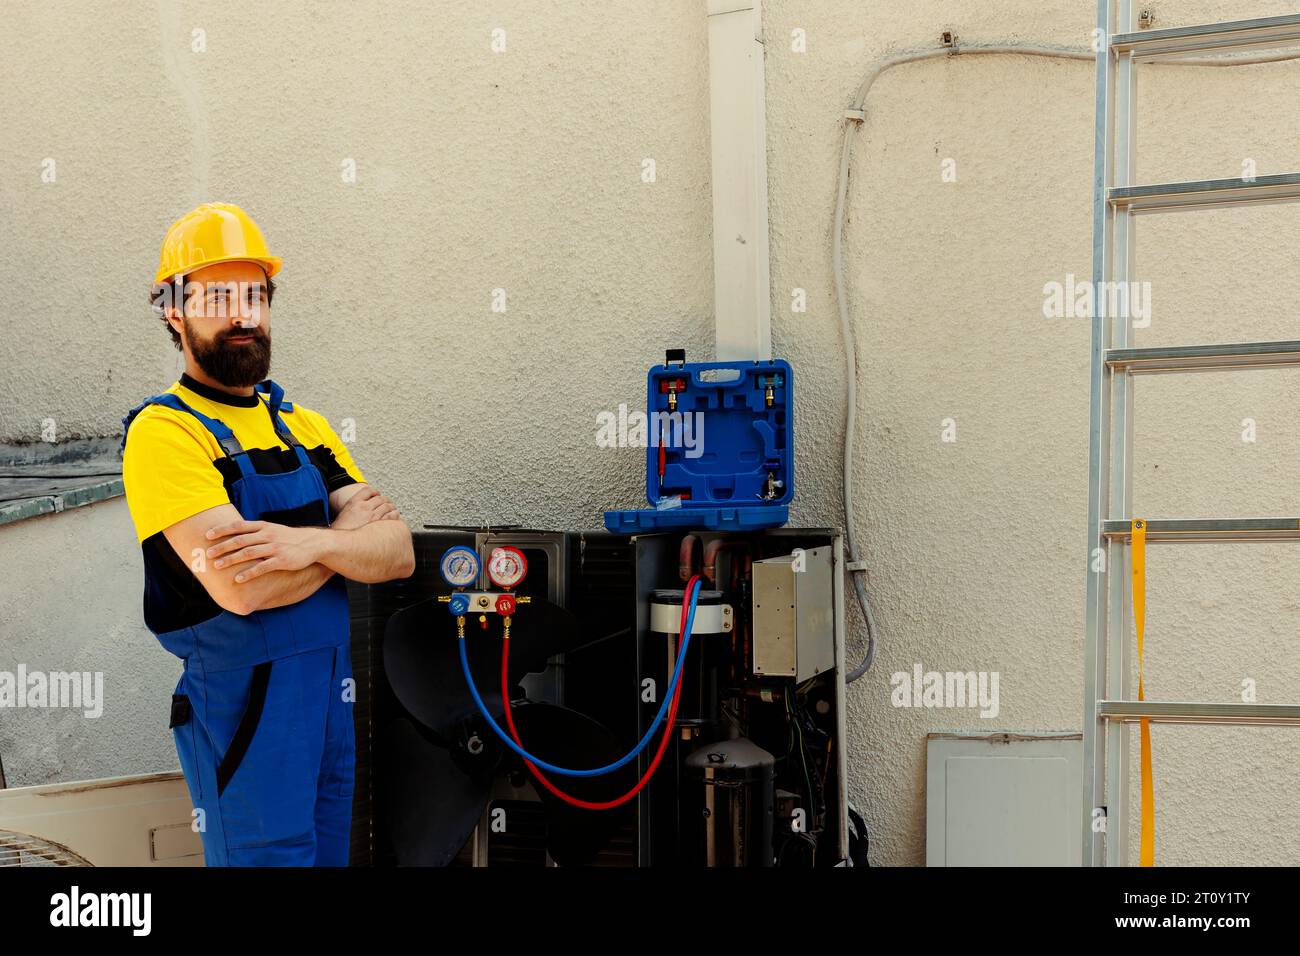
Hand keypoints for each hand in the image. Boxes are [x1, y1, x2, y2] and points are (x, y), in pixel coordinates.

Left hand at [204, 519, 323, 582]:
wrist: (313, 543)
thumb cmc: (288, 538)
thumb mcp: (272, 529)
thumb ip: (254, 531)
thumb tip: (234, 535)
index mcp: (263, 527)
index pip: (239, 526)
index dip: (222, 530)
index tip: (207, 535)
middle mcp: (267, 535)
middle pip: (240, 540)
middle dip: (223, 547)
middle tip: (208, 553)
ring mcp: (275, 548)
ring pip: (249, 553)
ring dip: (231, 559)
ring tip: (217, 566)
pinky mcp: (282, 560)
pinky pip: (262, 567)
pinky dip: (249, 573)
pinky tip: (238, 579)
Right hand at [332, 486, 399, 529]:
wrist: (340, 544)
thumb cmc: (340, 532)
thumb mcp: (342, 515)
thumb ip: (353, 508)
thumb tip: (360, 509)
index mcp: (354, 502)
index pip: (368, 490)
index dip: (374, 492)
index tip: (377, 495)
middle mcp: (364, 507)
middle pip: (380, 498)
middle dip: (385, 500)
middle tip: (387, 504)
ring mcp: (373, 516)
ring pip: (388, 506)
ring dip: (391, 507)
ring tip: (392, 510)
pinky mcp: (380, 525)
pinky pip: (391, 516)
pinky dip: (394, 515)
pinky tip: (394, 517)